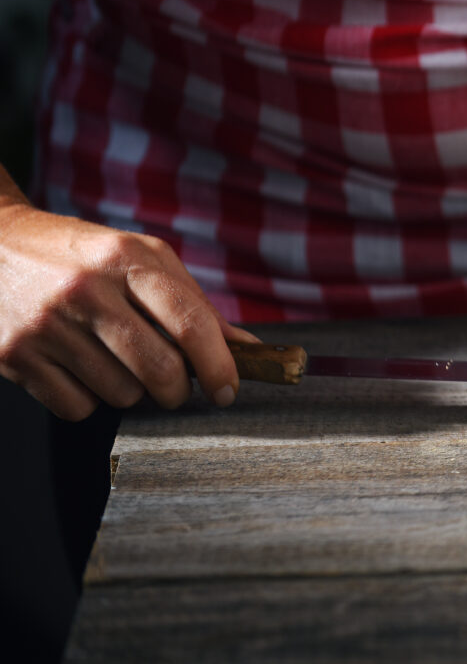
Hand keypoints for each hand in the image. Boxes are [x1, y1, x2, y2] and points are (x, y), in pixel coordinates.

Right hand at [0, 201, 255, 419]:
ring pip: (120, 394)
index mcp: (125, 259)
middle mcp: (85, 290)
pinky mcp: (13, 355)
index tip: (229, 390)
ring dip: (130, 390)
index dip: (218, 364)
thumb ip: (192, 301)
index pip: (188, 321)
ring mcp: (46, 324)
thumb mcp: (139, 259)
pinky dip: (88, 399)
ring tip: (114, 359)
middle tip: (175, 385)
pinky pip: (77, 407)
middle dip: (178, 389)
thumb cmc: (82, 256)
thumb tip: (246, 348)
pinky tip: (80, 368)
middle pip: (158, 369)